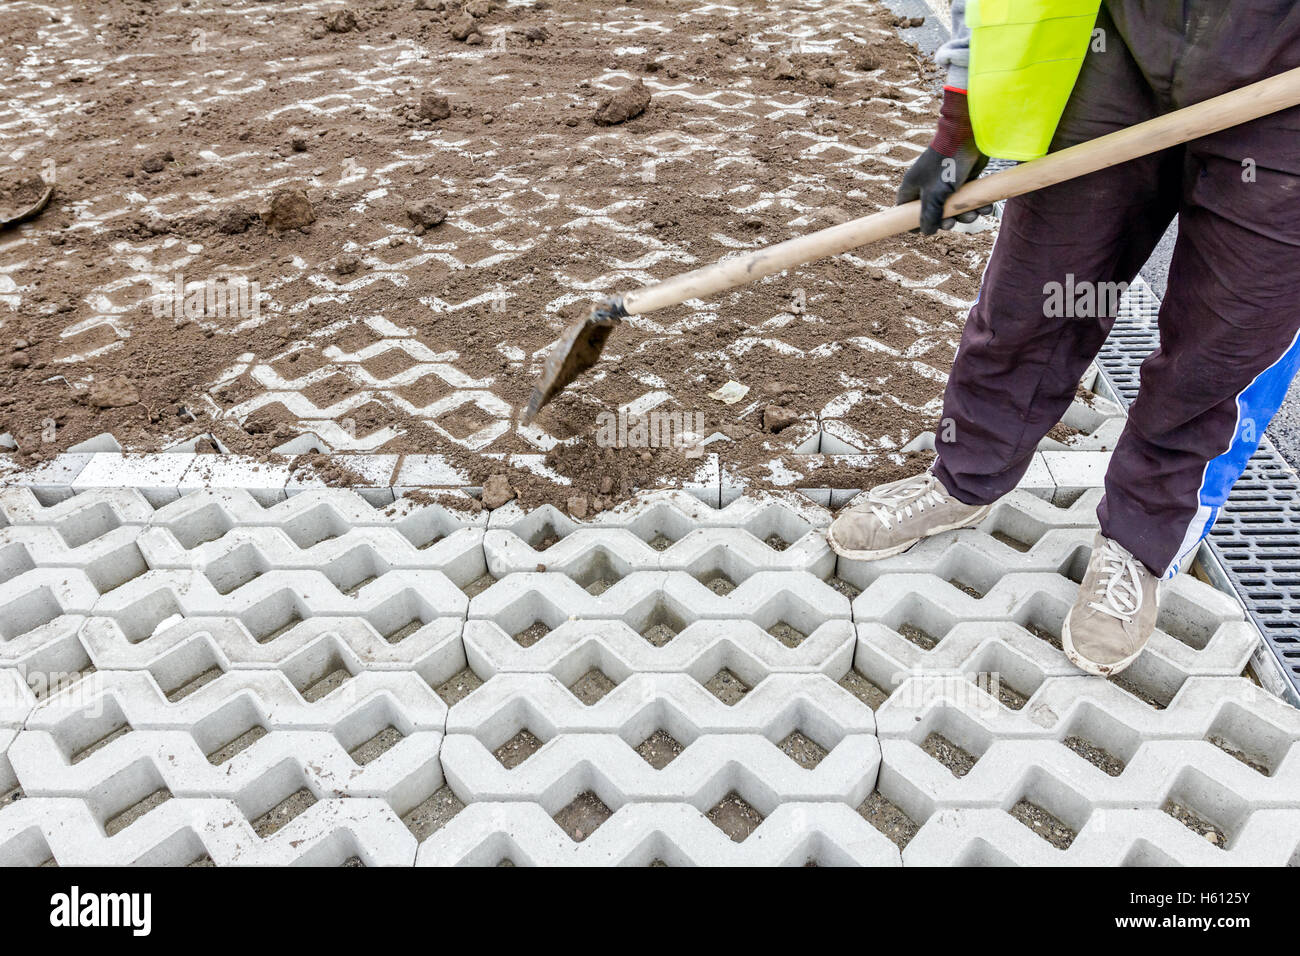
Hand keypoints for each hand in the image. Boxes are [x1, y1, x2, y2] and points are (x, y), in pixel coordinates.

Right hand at [896, 88, 992, 234]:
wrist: (969, 136)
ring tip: (973, 214)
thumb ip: (929, 216)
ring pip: (953, 207)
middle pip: (932, 212)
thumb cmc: (947, 164)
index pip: (905, 209)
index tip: (919, 231)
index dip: (911, 222)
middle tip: (951, 223)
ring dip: (964, 215)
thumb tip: (926, 232)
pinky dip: (976, 205)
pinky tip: (985, 208)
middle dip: (945, 221)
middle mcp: (928, 185)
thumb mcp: (935, 195)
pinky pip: (967, 198)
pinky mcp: (963, 179)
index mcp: (913, 186)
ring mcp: (946, 182)